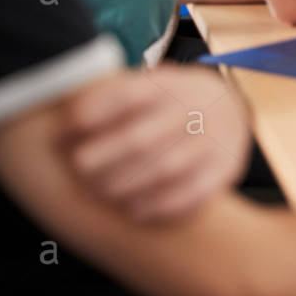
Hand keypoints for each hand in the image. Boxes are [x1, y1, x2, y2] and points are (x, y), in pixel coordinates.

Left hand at [62, 65, 252, 222]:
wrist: (230, 108)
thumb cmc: (168, 103)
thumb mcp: (147, 85)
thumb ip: (109, 97)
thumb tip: (64, 124)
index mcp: (171, 84)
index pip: (129, 95)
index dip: (94, 113)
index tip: (67, 128)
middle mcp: (196, 109)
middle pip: (142, 138)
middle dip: (103, 157)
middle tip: (80, 167)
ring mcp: (214, 140)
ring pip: (166, 168)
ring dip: (127, 185)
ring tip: (104, 193)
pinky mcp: (226, 168)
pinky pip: (193, 193)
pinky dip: (160, 205)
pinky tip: (135, 210)